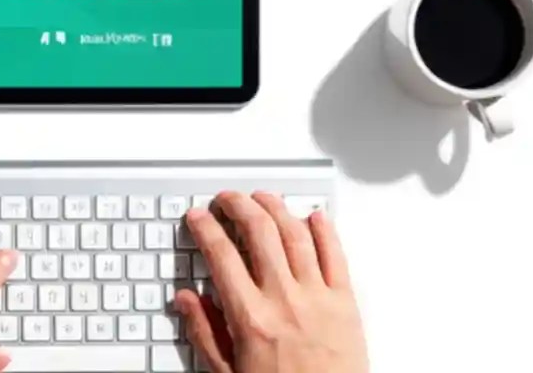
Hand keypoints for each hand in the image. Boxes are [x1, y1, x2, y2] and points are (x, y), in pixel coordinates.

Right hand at [176, 192, 368, 372]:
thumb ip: (206, 334)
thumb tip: (187, 301)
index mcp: (251, 318)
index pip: (221, 256)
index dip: (205, 229)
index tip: (198, 218)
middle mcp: (284, 300)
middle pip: (259, 232)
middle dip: (238, 205)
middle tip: (227, 199)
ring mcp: (318, 297)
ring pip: (295, 234)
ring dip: (276, 208)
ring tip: (262, 198)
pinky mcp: (346, 302)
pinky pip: (336, 255)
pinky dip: (325, 230)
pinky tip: (314, 217)